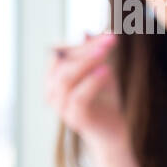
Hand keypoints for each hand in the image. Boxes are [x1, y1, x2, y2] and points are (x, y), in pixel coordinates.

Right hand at [46, 31, 126, 153]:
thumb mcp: (101, 74)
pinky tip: (106, 70)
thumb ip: (94, 55)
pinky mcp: (75, 118)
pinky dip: (91, 81)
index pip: (61, 54)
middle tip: (110, 40)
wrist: (114, 134)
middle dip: (86, 49)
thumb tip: (84, 32)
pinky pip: (78, 96)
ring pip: (66, 78)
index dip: (81, 43)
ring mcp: (61, 106)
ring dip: (86, 61)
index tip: (107, 34)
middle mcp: (52, 92)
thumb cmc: (106, 102)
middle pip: (63, 63)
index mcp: (54, 79)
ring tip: (105, 51)